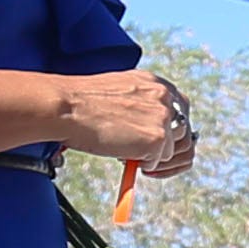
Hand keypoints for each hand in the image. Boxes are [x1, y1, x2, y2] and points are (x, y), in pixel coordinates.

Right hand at [58, 69, 194, 170]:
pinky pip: (156, 162)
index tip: (163, 139)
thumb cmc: (81, 102)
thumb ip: (139, 104)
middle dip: (167, 148)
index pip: (181, 107)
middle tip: (145, 156)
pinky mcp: (157, 139)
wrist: (66, 107)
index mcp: (154, 83)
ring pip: (170, 150)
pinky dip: (141, 164)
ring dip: (151, 156)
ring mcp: (163, 118)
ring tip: (124, 151)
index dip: (172, 128)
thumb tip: (145, 125)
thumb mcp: (119, 92)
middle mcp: (164, 97)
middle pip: (182, 132)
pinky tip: (121, 154)